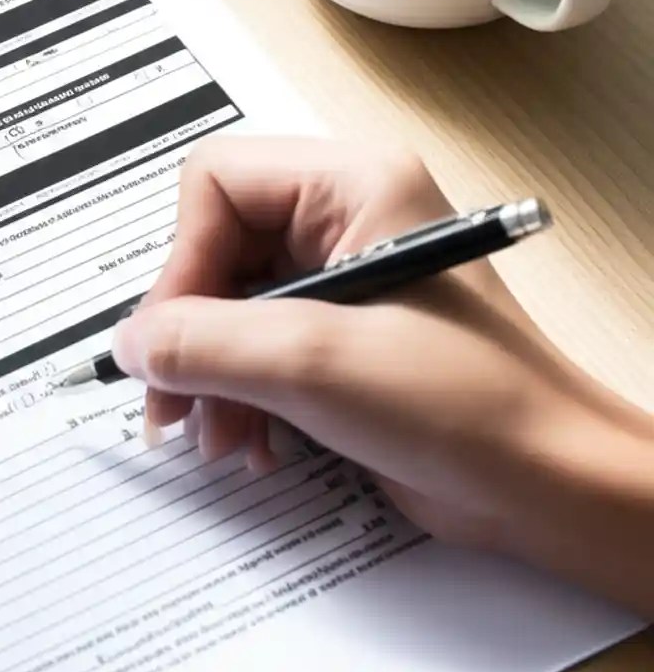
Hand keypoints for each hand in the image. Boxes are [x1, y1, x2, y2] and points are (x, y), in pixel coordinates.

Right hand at [112, 136, 653, 613]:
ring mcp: (341, 283)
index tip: (168, 341)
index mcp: (352, 186)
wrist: (542, 484)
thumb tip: (129, 343)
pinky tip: (255, 446)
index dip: (183, 264)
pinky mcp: (339, 340)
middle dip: (189, 337)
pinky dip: (241, 400)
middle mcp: (343, 222)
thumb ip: (204, 343)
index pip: (216, 186)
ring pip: (227, 310)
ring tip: (220, 440)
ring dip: (210, 379)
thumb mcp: (315, 363)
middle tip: (169, 405)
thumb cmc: (467, 405)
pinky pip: (255, 352)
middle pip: (215, 253)